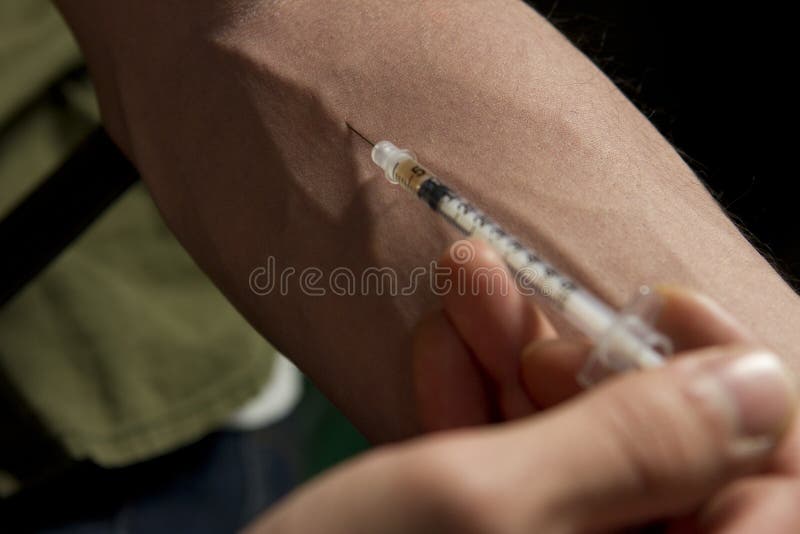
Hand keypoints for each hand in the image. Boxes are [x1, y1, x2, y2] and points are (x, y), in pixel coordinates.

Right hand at [410, 238, 799, 530]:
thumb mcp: (487, 510)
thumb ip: (636, 449)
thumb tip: (761, 385)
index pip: (780, 482)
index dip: (733, 383)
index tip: (661, 307)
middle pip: (663, 460)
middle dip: (585, 363)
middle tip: (513, 309)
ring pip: (577, 457)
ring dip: (516, 365)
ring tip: (465, 285)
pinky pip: (517, 481)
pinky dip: (480, 410)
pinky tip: (444, 346)